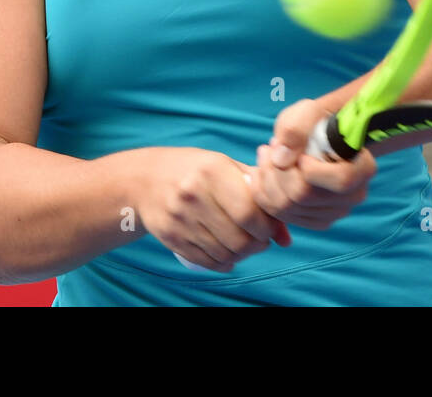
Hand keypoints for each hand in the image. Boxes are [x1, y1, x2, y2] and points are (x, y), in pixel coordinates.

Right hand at [133, 148, 291, 272]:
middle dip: (257, 245)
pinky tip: (227, 253)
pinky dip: (223, 263)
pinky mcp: (170, 237)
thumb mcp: (227, 167)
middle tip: (260, 240)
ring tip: (244, 244)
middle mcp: (193, 194)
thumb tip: (286, 237)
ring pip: (224, 253)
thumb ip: (259, 194)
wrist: (146, 178)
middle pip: (239, 238)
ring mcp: (179, 218)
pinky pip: (206, 262)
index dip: (267, 227)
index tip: (270, 227)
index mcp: (212, 171)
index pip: (249, 212)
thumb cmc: (197, 170)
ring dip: (241, 255)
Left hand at [251, 99, 376, 229]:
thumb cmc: (317, 121)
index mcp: (362, 168)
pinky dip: (264, 194)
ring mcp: (333, 212)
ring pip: (288, 208)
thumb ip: (296, 128)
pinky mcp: (314, 220)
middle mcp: (352, 195)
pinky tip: (263, 173)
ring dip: (267, 180)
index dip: (312, 168)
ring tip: (265, 155)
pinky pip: (282, 216)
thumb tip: (281, 160)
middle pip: (305, 196)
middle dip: (278, 170)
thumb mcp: (308, 111)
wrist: (318, 135)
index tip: (301, 153)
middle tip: (270, 147)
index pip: (341, 180)